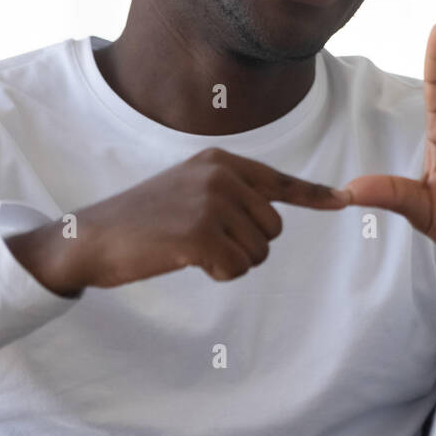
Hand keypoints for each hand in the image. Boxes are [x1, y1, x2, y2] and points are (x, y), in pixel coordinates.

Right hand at [5, 148, 349, 294]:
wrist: (90, 238)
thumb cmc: (143, 220)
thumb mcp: (189, 189)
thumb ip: (232, 194)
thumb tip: (274, 215)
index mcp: (221, 162)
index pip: (280, 181)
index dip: (314, 195)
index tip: (344, 201)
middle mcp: (221, 176)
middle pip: (273, 229)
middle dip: (246, 246)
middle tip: (203, 241)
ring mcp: (210, 203)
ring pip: (257, 253)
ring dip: (230, 262)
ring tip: (189, 248)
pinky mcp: (199, 235)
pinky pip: (236, 269)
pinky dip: (217, 274)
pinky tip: (186, 261)